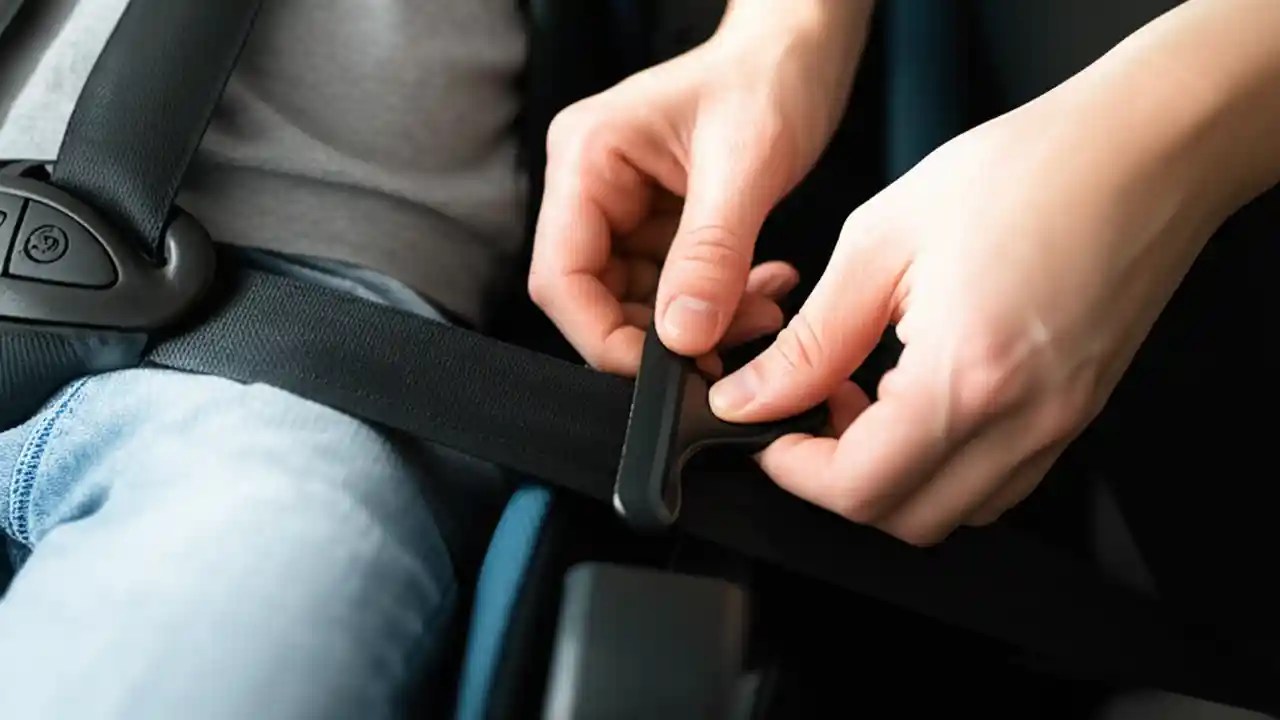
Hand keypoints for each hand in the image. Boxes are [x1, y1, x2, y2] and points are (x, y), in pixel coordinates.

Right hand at [529, 2, 870, 374]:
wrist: (801, 51)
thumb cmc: (770, 77)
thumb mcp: (746, 166)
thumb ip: (711, 256)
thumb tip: (682, 336)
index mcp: (586, 158)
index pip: (561, 276)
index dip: (602, 336)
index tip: (663, 372)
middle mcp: (592, 185)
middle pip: (593, 297)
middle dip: (660, 334)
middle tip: (727, 349)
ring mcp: (623, 207)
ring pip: (637, 302)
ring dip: (697, 324)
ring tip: (762, 310)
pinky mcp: (658, 223)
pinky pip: (672, 288)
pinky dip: (716, 302)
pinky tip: (762, 288)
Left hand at [708, 79, 1228, 545]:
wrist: (1141, 149)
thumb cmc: (1025, 171)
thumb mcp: (881, 242)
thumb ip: (811, 340)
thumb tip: (753, 397)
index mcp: (966, 375)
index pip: (860, 489)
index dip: (793, 470)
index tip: (766, 427)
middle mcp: (1023, 419)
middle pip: (905, 519)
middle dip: (837, 479)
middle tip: (811, 410)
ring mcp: (1059, 424)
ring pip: (954, 511)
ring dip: (893, 478)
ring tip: (867, 397)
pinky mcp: (1076, 414)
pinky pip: (998, 482)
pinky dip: (945, 465)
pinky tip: (923, 398)